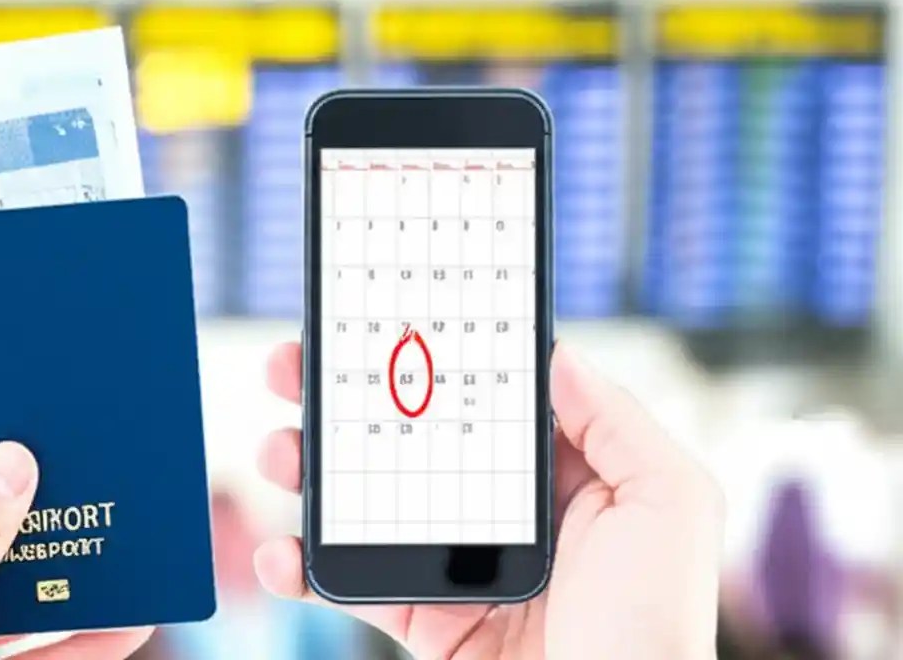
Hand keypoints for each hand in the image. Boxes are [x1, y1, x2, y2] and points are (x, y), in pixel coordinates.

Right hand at [254, 342, 723, 659]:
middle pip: (406, 439)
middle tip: (296, 368)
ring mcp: (455, 566)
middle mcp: (500, 512)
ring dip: (310, 471)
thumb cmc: (657, 626)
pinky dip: (303, 567)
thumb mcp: (670, 503)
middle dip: (344, 401)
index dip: (428, 361)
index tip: (380, 324)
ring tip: (279, 450)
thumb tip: (557, 353)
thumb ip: (618, 420)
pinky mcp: (424, 620)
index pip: (479, 400)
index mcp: (558, 477)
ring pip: (366, 502)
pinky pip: (352, 585)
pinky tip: (281, 550)